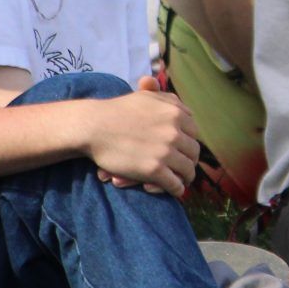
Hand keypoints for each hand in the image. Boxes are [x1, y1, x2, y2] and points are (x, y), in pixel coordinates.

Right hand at [78, 87, 199, 198]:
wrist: (93, 127)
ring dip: (186, 177)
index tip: (183, 149)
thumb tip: (182, 105)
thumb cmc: (117, 111)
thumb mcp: (145, 97)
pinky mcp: (154, 170)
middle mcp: (174, 132)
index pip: (195, 132)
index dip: (189, 141)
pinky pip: (175, 184)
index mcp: (175, 113)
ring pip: (188, 169)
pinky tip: (174, 190)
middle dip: (190, 160)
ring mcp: (165, 152)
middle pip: (194, 151)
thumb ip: (166, 99)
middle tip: (183, 167)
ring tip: (181, 180)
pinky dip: (177, 189)